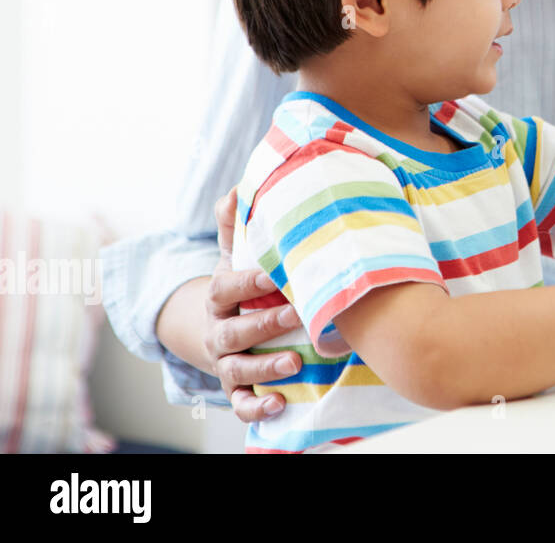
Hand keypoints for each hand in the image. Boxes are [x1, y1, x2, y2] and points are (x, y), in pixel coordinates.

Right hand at [207, 187, 303, 423]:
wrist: (225, 328)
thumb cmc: (243, 286)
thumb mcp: (237, 256)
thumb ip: (238, 224)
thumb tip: (240, 188)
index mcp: (220, 297)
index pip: (224, 288)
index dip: (247, 282)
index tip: (274, 274)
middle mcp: (218, 331)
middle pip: (232, 332)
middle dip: (263, 325)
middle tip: (296, 315)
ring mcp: (226, 362)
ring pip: (237, 369)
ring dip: (264, 369)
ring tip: (294, 364)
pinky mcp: (236, 387)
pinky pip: (240, 403)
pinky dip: (255, 407)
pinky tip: (277, 405)